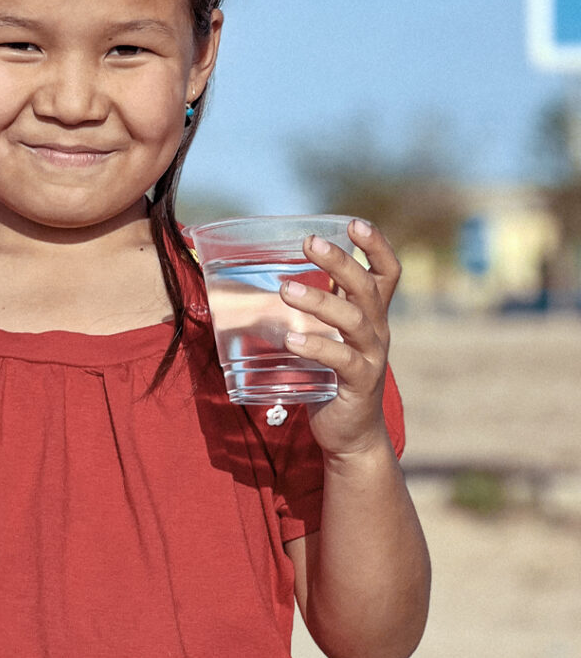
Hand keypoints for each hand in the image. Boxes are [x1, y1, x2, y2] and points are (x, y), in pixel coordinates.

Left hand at [280, 219, 400, 457]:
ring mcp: (371, 357)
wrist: (351, 433)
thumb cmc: (332, 376)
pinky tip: (292, 339)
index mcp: (371, 315)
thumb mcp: (327, 335)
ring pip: (353, 319)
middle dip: (340, 261)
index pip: (386, 273)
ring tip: (287, 290)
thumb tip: (271, 278)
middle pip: (368, 288)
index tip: (354, 223)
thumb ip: (314, 309)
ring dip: (320, 301)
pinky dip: (317, 346)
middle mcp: (377, 331)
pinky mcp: (360, 383)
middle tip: (309, 243)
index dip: (376, 246)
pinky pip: (343, 359)